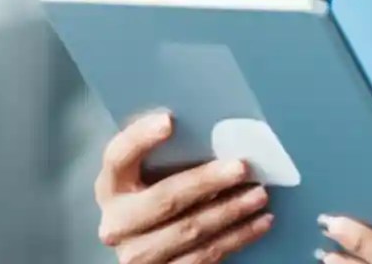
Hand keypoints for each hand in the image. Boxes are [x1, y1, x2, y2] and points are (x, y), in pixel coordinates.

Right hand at [94, 110, 273, 262]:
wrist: (148, 248)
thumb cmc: (158, 196)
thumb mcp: (152, 176)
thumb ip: (170, 156)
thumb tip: (220, 132)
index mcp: (111, 188)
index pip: (118, 158)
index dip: (140, 138)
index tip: (169, 121)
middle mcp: (117, 224)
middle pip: (164, 199)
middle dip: (206, 182)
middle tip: (241, 167)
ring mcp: (137, 255)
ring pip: (189, 230)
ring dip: (230, 211)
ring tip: (260, 194)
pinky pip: (204, 256)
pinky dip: (237, 237)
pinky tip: (260, 221)